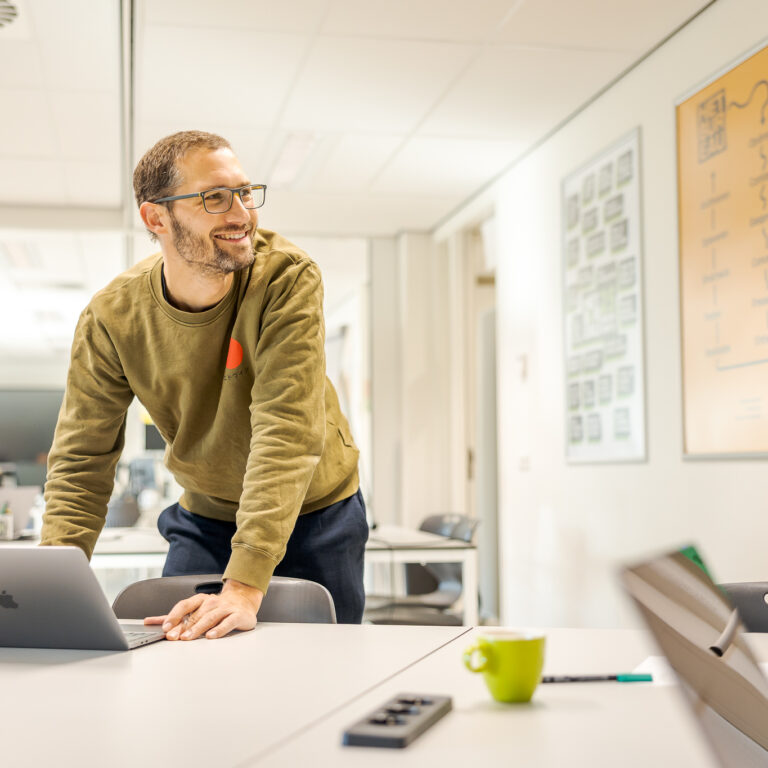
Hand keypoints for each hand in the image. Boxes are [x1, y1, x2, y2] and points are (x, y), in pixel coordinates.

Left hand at [144, 579, 263, 639]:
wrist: (243, 601)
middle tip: (172, 637)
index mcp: (200, 600)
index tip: (165, 628)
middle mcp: (212, 602)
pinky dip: (219, 629)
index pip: (185, 606)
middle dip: (183, 627)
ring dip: (198, 628)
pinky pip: (227, 622)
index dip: (174, 616)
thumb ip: (174, 617)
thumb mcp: (196, 610)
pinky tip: (211, 636)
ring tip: (188, 638)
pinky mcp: (237, 616)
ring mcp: (225, 608)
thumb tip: (150, 622)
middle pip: (195, 615)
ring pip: (210, 618)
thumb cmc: (216, 608)